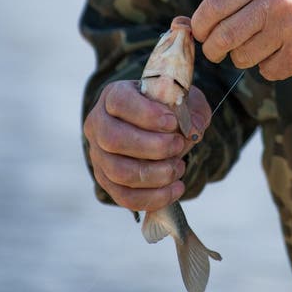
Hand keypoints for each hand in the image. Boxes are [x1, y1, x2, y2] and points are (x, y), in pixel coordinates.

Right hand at [83, 81, 210, 211]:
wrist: (158, 125)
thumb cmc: (169, 108)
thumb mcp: (184, 100)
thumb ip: (192, 110)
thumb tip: (193, 130)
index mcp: (114, 94)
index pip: (119, 102)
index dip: (146, 114)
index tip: (172, 122)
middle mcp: (99, 124)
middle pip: (114, 140)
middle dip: (153, 147)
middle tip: (178, 145)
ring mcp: (98, 155)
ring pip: (119, 172)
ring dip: (155, 174)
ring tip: (179, 167)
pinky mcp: (106, 180)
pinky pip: (125, 197)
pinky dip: (154, 197)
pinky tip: (176, 188)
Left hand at [191, 0, 291, 79]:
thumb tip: (208, 19)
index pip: (215, 5)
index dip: (200, 24)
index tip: (199, 32)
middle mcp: (274, 1)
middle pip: (223, 37)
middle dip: (213, 49)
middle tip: (215, 50)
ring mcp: (289, 29)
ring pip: (243, 57)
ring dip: (243, 57)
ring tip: (255, 47)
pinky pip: (268, 71)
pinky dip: (268, 67)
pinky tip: (279, 53)